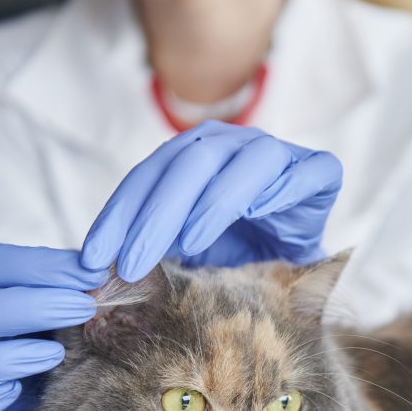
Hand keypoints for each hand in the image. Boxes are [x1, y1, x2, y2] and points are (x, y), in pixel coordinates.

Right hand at [0, 244, 106, 410]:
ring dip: (0, 360)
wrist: (46, 365)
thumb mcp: (64, 291)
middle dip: (26, 310)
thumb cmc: (54, 317)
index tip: (93, 275)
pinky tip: (16, 392)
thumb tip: (103, 270)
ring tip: (55, 355)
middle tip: (83, 310)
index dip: (41, 267)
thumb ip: (77, 279)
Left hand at [79, 120, 342, 280]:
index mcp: (196, 153)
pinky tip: (253, 215)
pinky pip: (296, 174)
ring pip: (238, 162)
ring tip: (183, 246)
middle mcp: (235, 143)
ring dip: (205, 205)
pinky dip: (274, 191)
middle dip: (153, 215)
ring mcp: (279, 153)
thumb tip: (92, 267)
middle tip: (129, 263)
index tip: (94, 256)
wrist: (298, 267)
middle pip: (189, 163)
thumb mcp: (183, 251)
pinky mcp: (319, 171)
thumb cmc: (237, 255)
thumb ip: (148, 247)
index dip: (119, 213)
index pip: (150, 174)